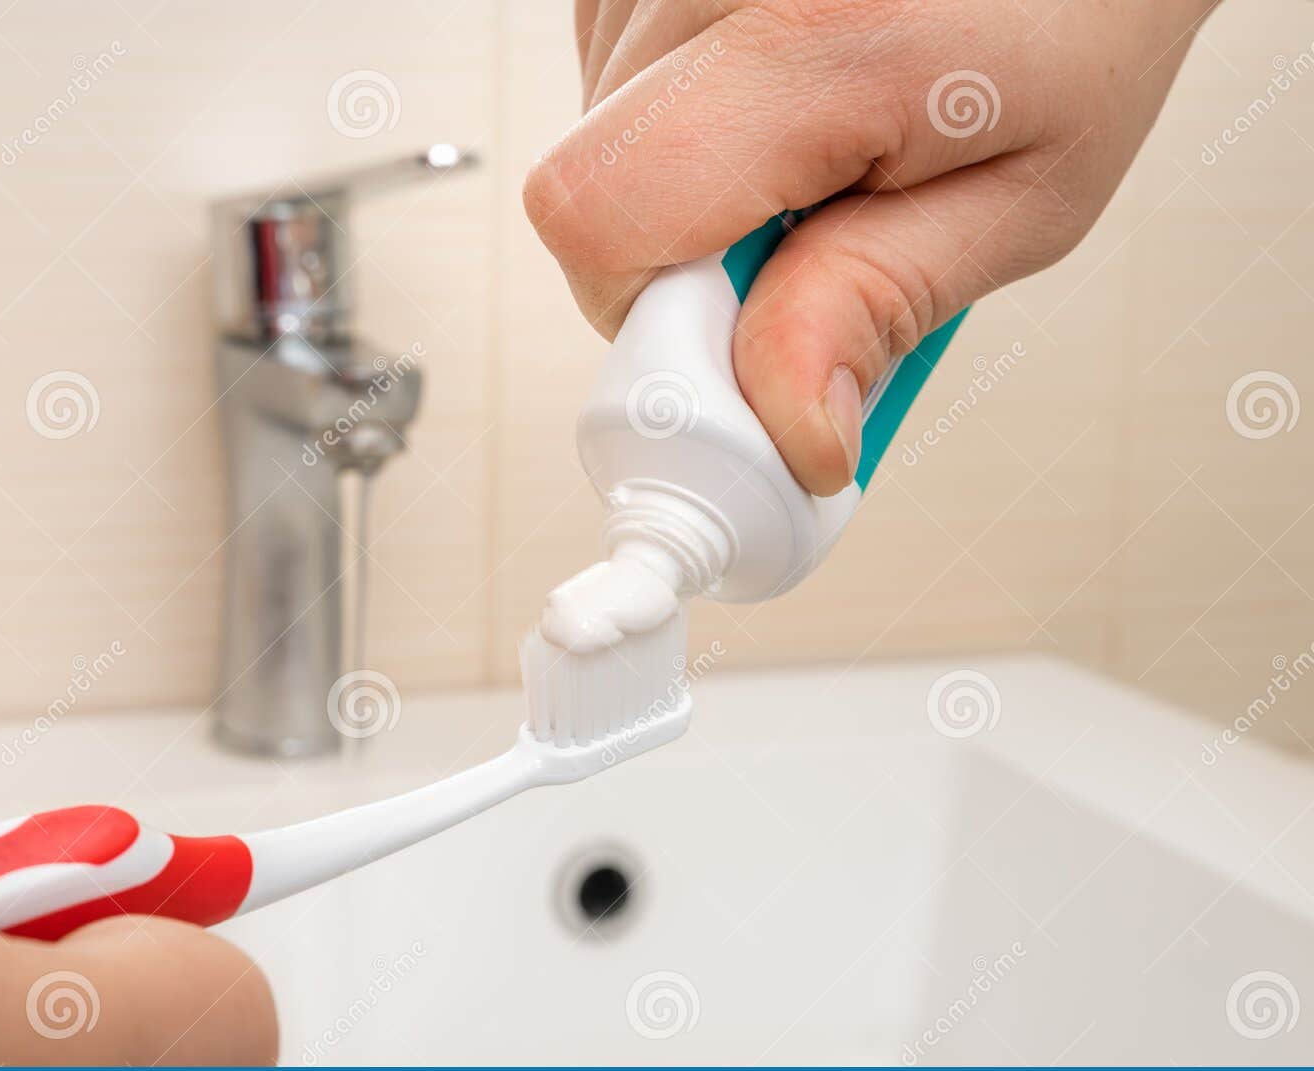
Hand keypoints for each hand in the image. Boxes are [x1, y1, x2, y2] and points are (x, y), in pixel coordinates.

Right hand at [524, 0, 1219, 494]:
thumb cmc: (1079, 13)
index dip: (643, 318)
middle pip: (591, 188)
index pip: (598, 217)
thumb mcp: (1025, 190)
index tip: (728, 354)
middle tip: (808, 229)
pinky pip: (609, 76)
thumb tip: (786, 429)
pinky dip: (677, 108)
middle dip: (688, 253)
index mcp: (814, 34)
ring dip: (686, 174)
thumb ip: (882, 305)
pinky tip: (773, 83)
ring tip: (809, 130)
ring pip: (597, 138)